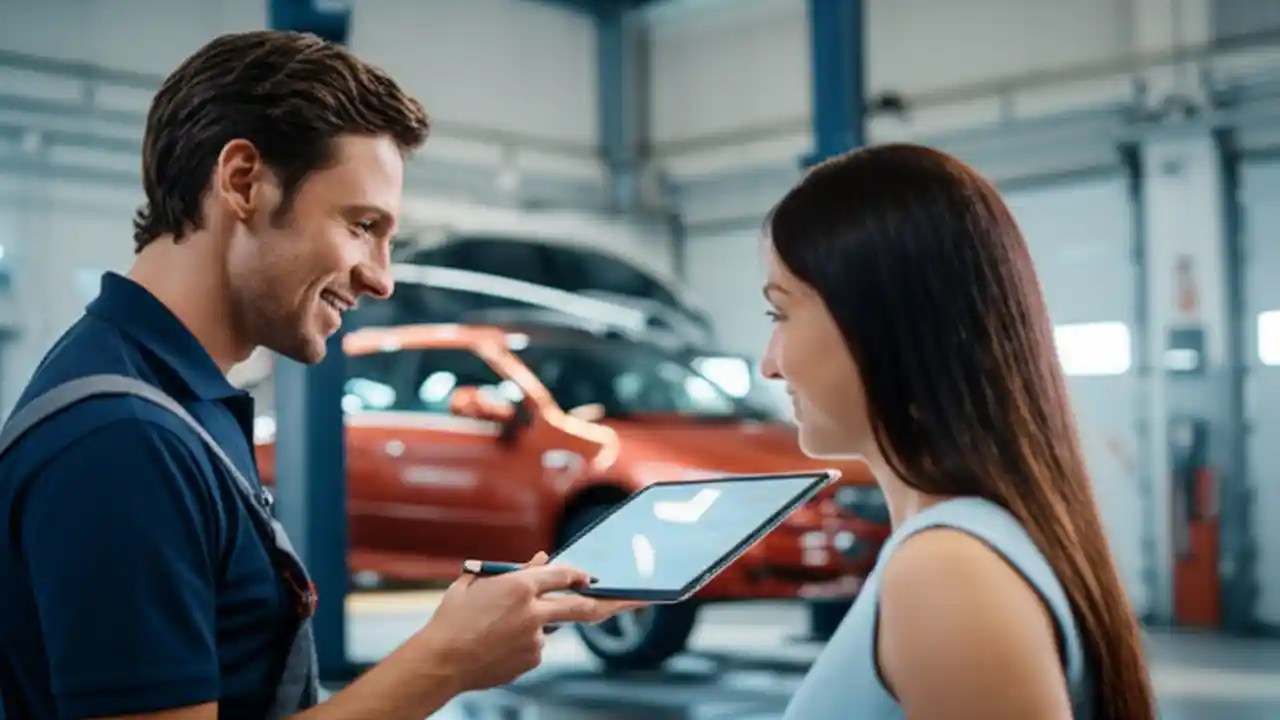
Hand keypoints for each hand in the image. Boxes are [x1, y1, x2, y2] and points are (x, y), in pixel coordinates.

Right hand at [414, 552, 648, 691]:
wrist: (441, 661)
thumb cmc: (453, 618)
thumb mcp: (477, 582)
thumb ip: (515, 569)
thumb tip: (542, 557)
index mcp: (519, 586)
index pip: (563, 575)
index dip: (578, 573)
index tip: (588, 576)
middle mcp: (533, 612)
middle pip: (581, 606)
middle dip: (609, 604)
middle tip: (631, 601)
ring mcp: (535, 639)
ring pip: (550, 627)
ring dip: (537, 624)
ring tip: (498, 628)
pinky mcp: (532, 659)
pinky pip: (537, 646)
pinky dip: (524, 642)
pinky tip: (496, 644)